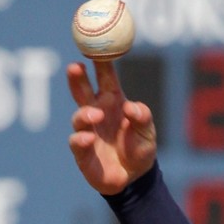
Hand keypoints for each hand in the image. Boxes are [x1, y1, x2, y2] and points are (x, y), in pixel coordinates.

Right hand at [67, 60, 156, 195]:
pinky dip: (81, 139)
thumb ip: (143, 118)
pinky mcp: (82, 153)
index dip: (99, 60)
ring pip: (79, 117)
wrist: (135, 179)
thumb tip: (130, 107)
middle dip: (77, 77)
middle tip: (75, 66)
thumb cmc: (140, 149)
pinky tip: (88, 139)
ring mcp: (88, 131)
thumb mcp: (148, 133)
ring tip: (96, 115)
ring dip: (85, 114)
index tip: (95, 45)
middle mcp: (97, 112)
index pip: (104, 75)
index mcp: (112, 100)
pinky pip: (77, 143)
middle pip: (82, 90)